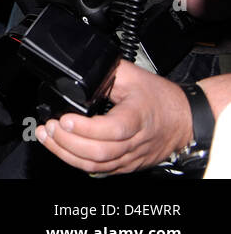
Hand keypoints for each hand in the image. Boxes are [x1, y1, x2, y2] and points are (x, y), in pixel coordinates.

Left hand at [36, 60, 192, 174]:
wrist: (186, 119)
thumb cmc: (160, 98)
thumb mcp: (133, 75)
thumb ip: (107, 70)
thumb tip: (80, 63)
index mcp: (138, 117)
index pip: (113, 130)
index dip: (86, 128)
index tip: (65, 119)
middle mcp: (135, 142)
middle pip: (100, 152)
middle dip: (68, 142)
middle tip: (49, 127)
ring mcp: (131, 157)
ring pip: (97, 165)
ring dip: (66, 153)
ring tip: (47, 137)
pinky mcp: (127, 165)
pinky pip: (100, 170)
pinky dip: (76, 162)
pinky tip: (60, 149)